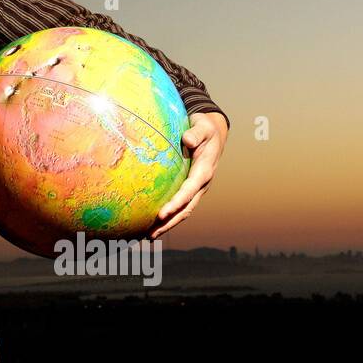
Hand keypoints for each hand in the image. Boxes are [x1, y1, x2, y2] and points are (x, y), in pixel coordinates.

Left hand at [148, 111, 227, 239]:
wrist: (214, 131)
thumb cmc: (205, 128)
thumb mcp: (203, 126)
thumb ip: (196, 133)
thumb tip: (187, 139)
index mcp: (204, 171)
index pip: (189, 191)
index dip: (176, 204)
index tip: (161, 214)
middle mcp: (201, 184)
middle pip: (186, 208)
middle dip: (169, 222)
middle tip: (151, 234)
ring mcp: (196, 188)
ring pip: (182, 210)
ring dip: (167, 224)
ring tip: (148, 236)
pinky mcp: (190, 187)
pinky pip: (179, 203)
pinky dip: (168, 213)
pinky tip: (151, 220)